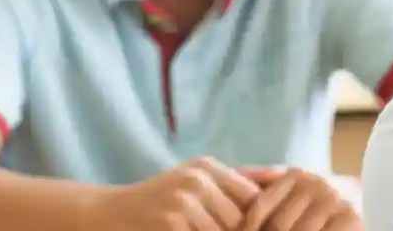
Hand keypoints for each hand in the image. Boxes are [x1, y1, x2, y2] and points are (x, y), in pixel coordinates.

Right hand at [84, 157, 258, 229]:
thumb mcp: (197, 181)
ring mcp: (184, 201)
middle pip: (242, 220)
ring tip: (200, 229)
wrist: (107, 215)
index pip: (253, 197)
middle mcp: (198, 180)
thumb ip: (240, 179)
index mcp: (207, 168)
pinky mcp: (172, 222)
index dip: (257, 220)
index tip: (255, 229)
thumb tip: (285, 174)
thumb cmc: (158, 201)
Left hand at [237, 167, 360, 230]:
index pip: (260, 208)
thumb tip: (234, 171)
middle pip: (278, 225)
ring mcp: (334, 202)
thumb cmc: (324, 196)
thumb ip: (268, 178)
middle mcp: (315, 185)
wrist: (374, 196)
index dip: (247, 228)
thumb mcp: (297, 182)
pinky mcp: (349, 218)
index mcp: (297, 175)